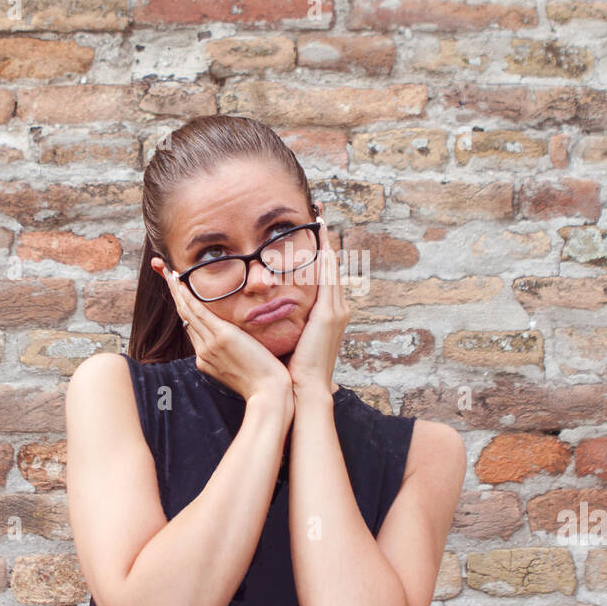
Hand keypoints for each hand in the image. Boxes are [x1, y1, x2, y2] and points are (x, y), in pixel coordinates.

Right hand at [155, 259, 293, 406]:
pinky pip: (198, 312)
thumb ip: (234, 351)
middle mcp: (203, 351)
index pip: (191, 327)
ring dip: (176, 289)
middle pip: (184, 316)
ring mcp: (209, 345)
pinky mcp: (221, 337)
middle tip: (162, 271)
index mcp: (206, 358)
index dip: (183, 306)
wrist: (269, 392)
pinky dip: (187, 296)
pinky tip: (180, 283)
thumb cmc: (264, 381)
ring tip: (168, 271)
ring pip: (187, 312)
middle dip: (173, 292)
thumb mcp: (242, 365)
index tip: (178, 291)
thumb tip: (235, 338)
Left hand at [285, 216, 348, 396]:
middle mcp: (336, 310)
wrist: (305, 390)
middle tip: (321, 216)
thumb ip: (287, 325)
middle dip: (327, 241)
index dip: (322, 255)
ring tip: (322, 219)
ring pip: (332, 267)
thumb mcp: (292, 341)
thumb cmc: (294, 370)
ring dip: (327, 242)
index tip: (314, 234)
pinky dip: (326, 257)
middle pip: (332, 267)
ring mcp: (336, 311)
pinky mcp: (330, 314)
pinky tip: (322, 240)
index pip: (325, 277)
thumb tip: (269, 317)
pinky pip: (329, 278)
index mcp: (327, 316)